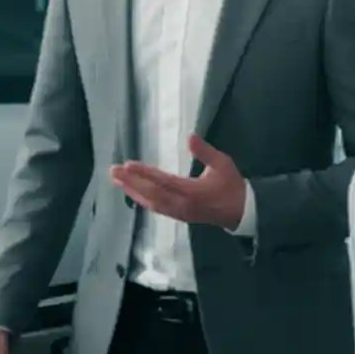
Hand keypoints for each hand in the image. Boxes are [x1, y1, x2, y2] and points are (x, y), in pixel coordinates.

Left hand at [110, 135, 245, 230]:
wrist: (241, 212)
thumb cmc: (232, 185)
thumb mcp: (223, 164)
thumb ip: (205, 151)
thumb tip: (190, 136)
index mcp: (192, 191)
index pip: (163, 181)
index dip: (144, 173)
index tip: (128, 164)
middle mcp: (182, 204)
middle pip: (151, 194)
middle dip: (131, 182)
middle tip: (113, 171)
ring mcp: (179, 213)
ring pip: (151, 203)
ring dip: (133, 191)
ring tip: (117, 180)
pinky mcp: (179, 216)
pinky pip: (157, 208)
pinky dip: (142, 200)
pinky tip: (133, 193)